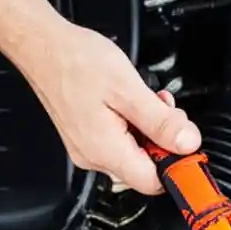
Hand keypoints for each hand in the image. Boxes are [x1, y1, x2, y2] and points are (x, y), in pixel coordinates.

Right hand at [15, 21, 201, 193]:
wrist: (42, 46)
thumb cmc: (75, 62)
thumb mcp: (129, 89)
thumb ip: (161, 122)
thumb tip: (187, 143)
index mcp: (105, 151)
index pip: (153, 183)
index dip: (175, 165)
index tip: (186, 143)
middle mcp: (94, 157)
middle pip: (145, 168)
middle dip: (164, 141)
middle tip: (165, 110)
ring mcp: (87, 149)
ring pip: (134, 154)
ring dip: (150, 130)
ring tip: (148, 101)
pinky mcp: (86, 137)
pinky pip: (119, 142)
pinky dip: (133, 125)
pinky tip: (132, 104)